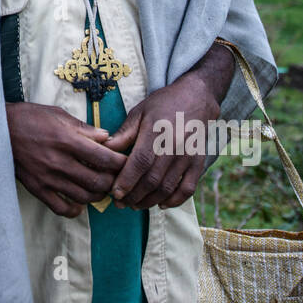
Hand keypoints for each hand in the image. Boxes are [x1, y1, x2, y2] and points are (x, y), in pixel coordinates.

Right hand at [5, 101, 127, 218]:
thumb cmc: (29, 118)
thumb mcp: (58, 114)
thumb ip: (83, 128)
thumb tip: (106, 137)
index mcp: (67, 139)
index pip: (104, 158)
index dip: (120, 163)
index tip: (126, 163)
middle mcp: (59, 161)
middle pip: (97, 181)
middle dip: (112, 181)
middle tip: (116, 178)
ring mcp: (47, 177)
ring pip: (83, 197)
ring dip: (97, 195)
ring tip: (100, 188)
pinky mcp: (37, 188)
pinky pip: (60, 208)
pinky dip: (74, 209)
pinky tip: (79, 203)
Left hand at [103, 44, 232, 209]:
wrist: (197, 97)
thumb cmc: (164, 104)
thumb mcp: (140, 112)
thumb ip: (123, 134)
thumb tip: (104, 150)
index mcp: (157, 132)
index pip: (140, 163)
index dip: (126, 180)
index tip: (114, 193)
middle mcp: (174, 147)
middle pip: (152, 179)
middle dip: (134, 195)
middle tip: (120, 203)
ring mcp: (188, 157)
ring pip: (168, 187)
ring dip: (150, 201)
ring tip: (135, 205)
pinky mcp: (198, 162)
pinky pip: (188, 188)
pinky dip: (174, 200)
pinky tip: (161, 204)